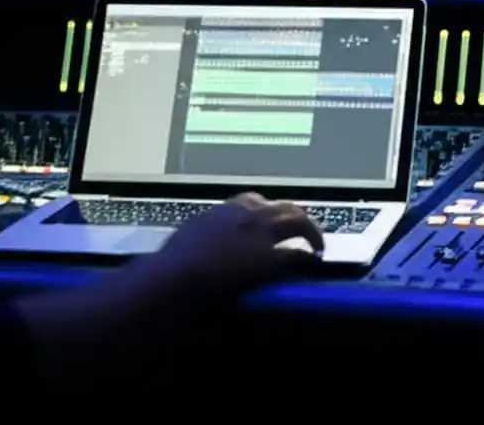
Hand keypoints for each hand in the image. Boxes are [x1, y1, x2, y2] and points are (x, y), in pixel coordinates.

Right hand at [17, 193, 324, 381]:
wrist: (173, 282)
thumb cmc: (167, 271)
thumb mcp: (181, 245)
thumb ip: (195, 243)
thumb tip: (189, 256)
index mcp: (221, 210)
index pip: (253, 201)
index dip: (267, 211)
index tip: (272, 220)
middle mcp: (244, 213)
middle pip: (282, 207)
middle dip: (296, 217)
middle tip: (304, 231)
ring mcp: (259, 233)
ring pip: (296, 222)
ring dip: (310, 233)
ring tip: (317, 247)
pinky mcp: (269, 257)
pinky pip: (298, 253)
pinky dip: (308, 258)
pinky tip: (314, 265)